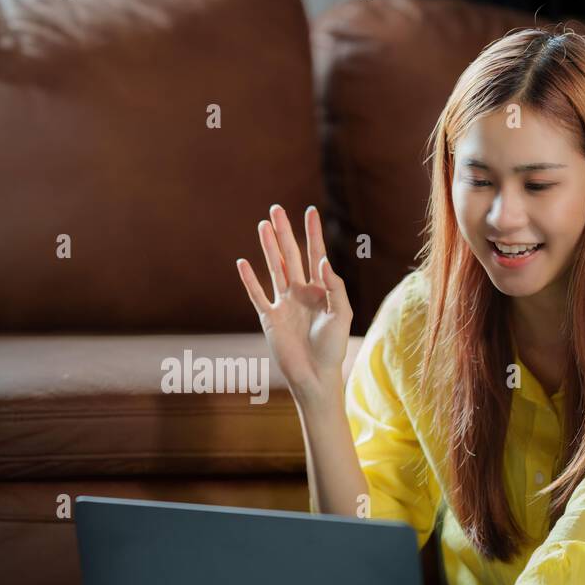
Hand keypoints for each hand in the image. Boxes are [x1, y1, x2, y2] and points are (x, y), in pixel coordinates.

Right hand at [235, 204, 351, 407]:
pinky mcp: (269, 318)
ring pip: (274, 268)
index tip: (311, 211)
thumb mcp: (341, 314)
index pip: (316, 254)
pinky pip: (257, 294)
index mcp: (320, 289)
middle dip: (284, 232)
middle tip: (277, 209)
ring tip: (262, 226)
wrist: (315, 375)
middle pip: (291, 255)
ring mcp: (283, 303)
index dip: (313, 233)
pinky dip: (249, 280)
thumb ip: (335, 287)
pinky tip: (243, 263)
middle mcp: (300, 292)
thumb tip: (323, 261)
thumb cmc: (333, 347)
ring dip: (268, 248)